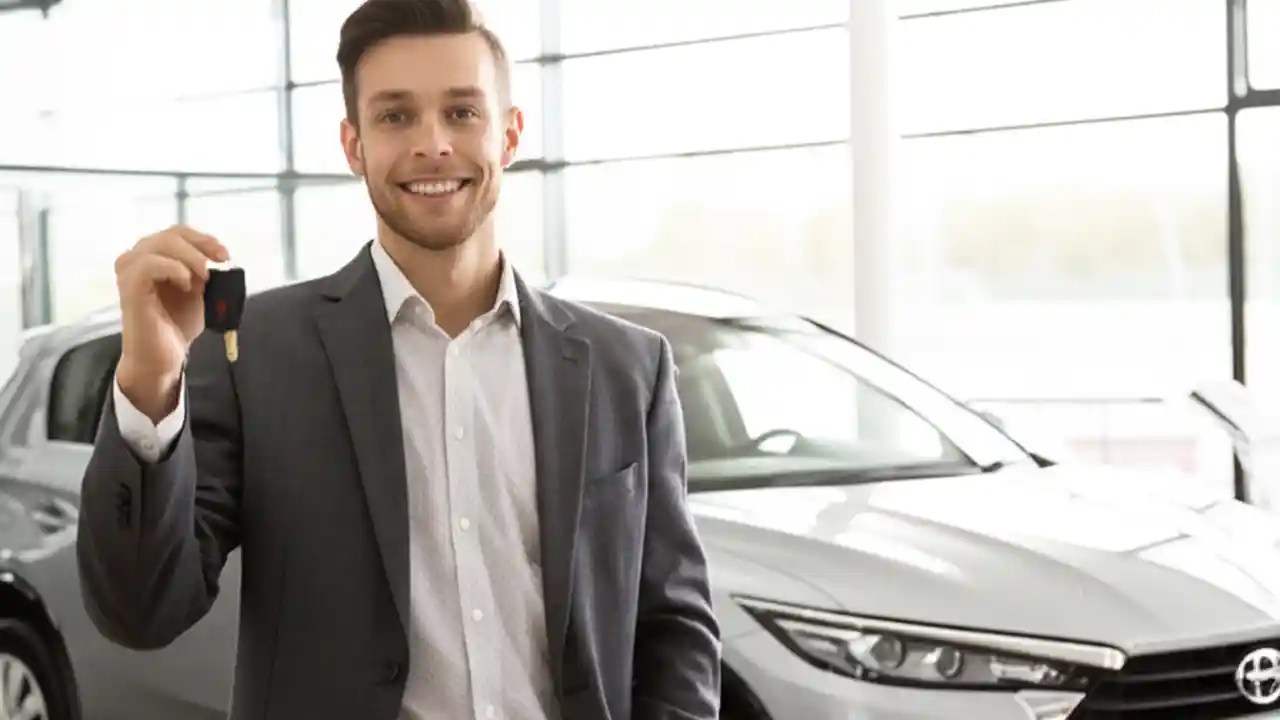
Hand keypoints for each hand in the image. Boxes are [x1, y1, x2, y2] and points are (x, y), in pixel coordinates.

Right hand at [114, 225, 229, 422]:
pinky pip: (150, 264)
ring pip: (159, 244)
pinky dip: (174, 269)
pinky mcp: (129, 287)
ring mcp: (129, 272)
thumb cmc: (177, 323)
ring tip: (205, 278)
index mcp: (152, 256)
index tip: (224, 255)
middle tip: (219, 265)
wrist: (162, 356)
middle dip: (200, 247)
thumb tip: (218, 257)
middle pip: (170, 234)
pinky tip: (187, 285)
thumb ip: (203, 271)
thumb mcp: (199, 291)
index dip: (203, 239)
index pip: (177, 232)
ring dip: (190, 257)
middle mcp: (135, 258)